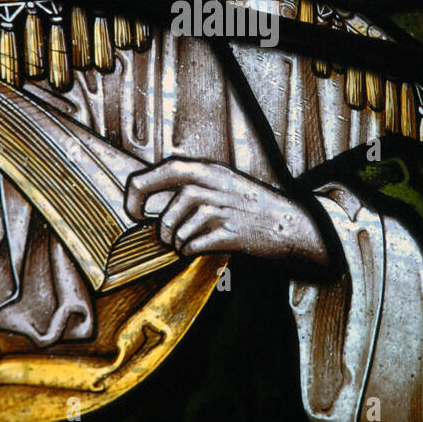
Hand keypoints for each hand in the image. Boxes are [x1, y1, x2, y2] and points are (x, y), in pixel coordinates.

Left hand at [125, 157, 328, 266]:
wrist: (288, 222)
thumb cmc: (251, 203)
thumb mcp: (223, 181)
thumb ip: (192, 183)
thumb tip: (151, 198)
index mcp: (210, 170)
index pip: (166, 169)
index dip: (140, 190)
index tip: (134, 209)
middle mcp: (214, 187)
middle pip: (169, 209)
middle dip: (161, 229)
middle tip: (164, 236)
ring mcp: (222, 211)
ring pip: (179, 232)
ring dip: (178, 243)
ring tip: (190, 242)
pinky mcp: (230, 234)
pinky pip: (193, 247)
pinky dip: (190, 252)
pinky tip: (200, 248)